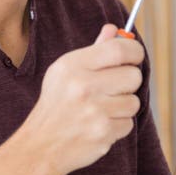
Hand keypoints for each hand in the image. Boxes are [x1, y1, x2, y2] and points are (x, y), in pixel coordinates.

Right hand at [20, 23, 144, 174]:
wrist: (41, 145)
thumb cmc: (56, 104)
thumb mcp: (65, 71)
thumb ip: (93, 50)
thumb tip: (114, 29)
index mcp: (73, 66)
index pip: (119, 49)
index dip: (134, 51)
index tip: (134, 57)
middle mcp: (84, 86)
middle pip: (133, 75)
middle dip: (128, 81)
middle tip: (114, 87)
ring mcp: (94, 111)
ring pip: (134, 101)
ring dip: (123, 105)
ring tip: (102, 108)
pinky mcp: (103, 133)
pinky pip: (128, 123)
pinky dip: (117, 125)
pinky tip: (99, 124)